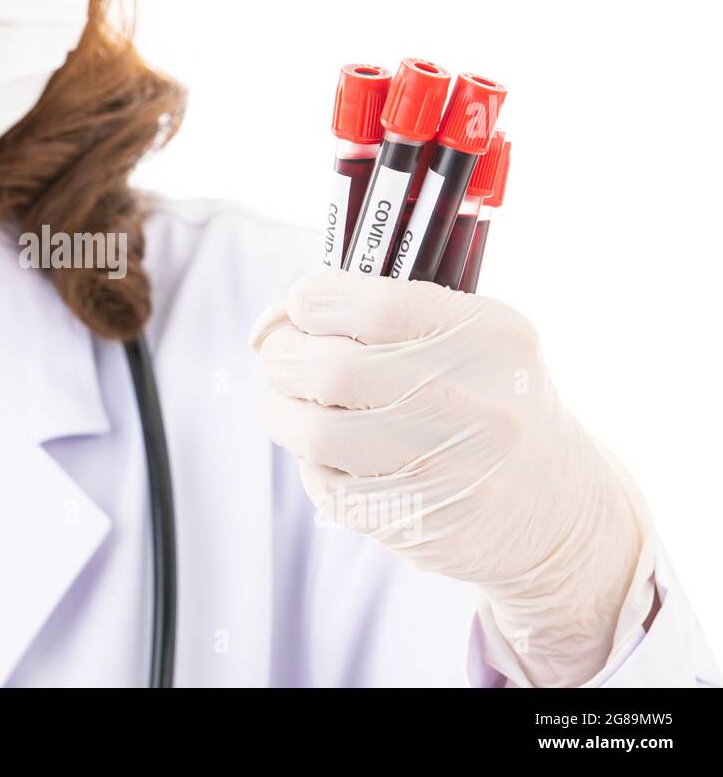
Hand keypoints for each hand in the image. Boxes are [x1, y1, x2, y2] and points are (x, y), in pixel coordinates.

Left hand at [251, 268, 655, 686]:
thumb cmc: (486, 401)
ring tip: (292, 405)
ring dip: (284, 413)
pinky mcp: (423, 525)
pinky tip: (334, 456)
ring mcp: (453, 472)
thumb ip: (373, 312)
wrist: (559, 509)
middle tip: (279, 358)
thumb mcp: (466, 338)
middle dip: (283, 357)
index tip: (300, 307)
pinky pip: (329, 487)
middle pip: (333, 369)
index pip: (374, 306)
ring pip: (319, 434)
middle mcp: (479, 403)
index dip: (312, 301)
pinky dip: (312, 465)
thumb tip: (266, 325)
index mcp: (491, 336)